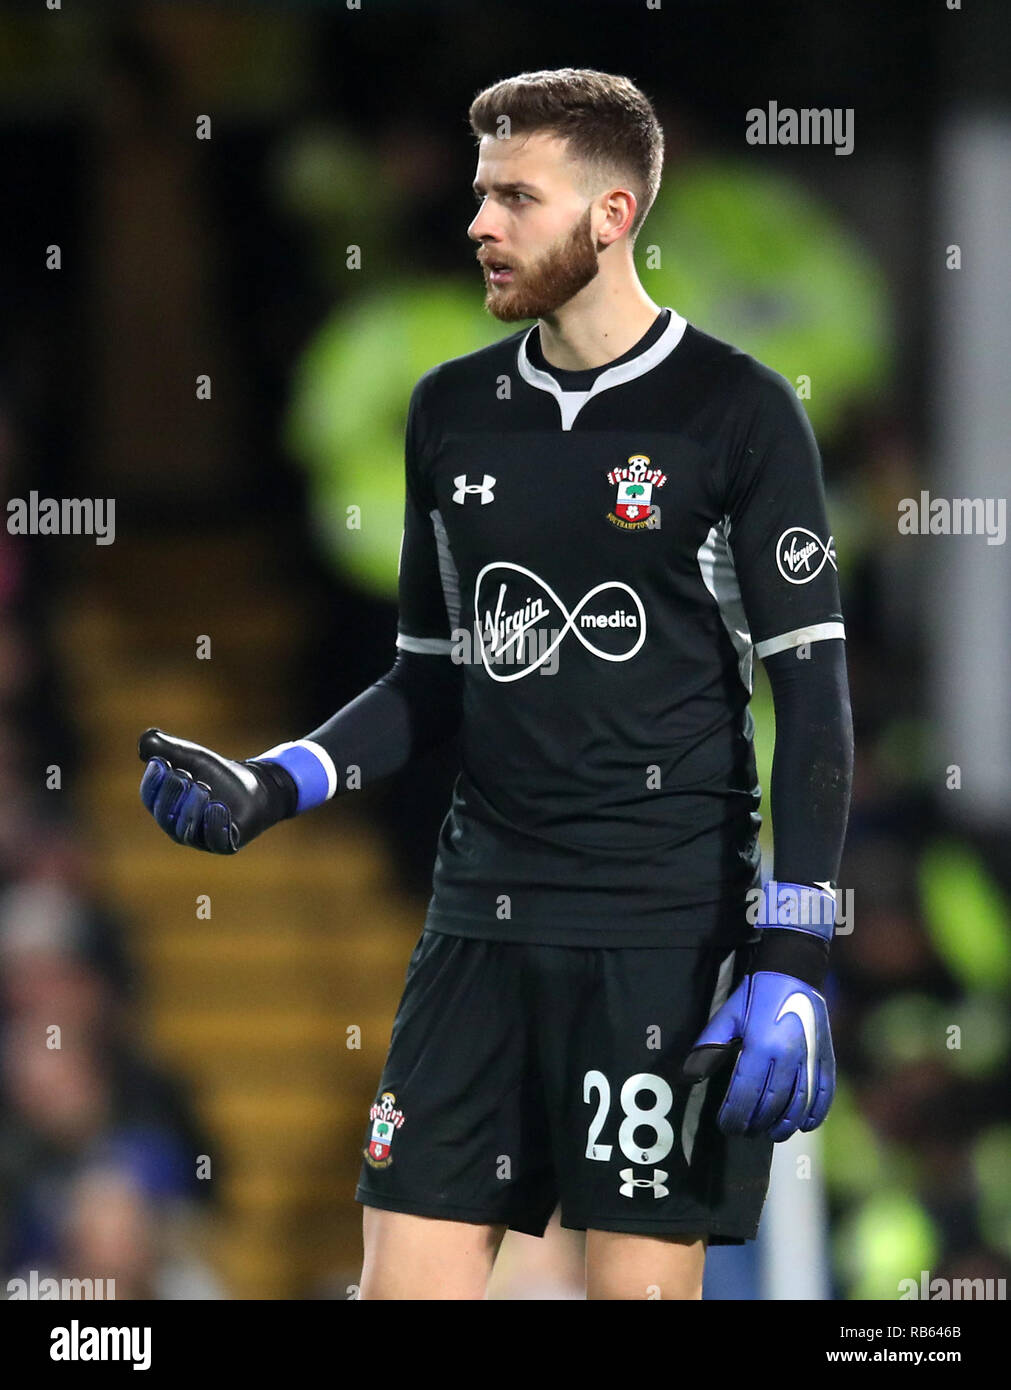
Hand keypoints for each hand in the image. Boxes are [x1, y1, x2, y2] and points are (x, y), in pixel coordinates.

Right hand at [138, 728, 295, 853]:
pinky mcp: (225, 844)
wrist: (254, 786)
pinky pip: (216, 841)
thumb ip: (167, 747)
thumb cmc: (217, 774)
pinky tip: (218, 806)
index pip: (150, 797)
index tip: (161, 763)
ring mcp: (201, 838)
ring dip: (191, 808)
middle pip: (166, 816)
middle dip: (172, 794)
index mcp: (165, 805)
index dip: (152, 781)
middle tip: (185, 776)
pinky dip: (215, 824)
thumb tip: (145, 740)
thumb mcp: (192, 756)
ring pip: (187, 831)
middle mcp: (178, 826)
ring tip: (203, 787)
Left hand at [679, 969, 834, 1141]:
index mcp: (761, 1045)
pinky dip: (815, 1114)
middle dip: (755, 1124)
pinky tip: (803, 1125)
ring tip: (769, 1133)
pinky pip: (824, 1094)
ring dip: (784, 1125)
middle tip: (743, 1132)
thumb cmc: (756, 994)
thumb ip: (709, 1046)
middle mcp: (788, 1056)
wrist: (794, 971)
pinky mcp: (826, 1057)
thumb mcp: (728, 1016)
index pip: (746, 1093)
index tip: (726, 1125)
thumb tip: (690, 1075)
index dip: (735, 1115)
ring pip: (799, 1105)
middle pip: (772, 1105)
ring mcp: (811, 1059)